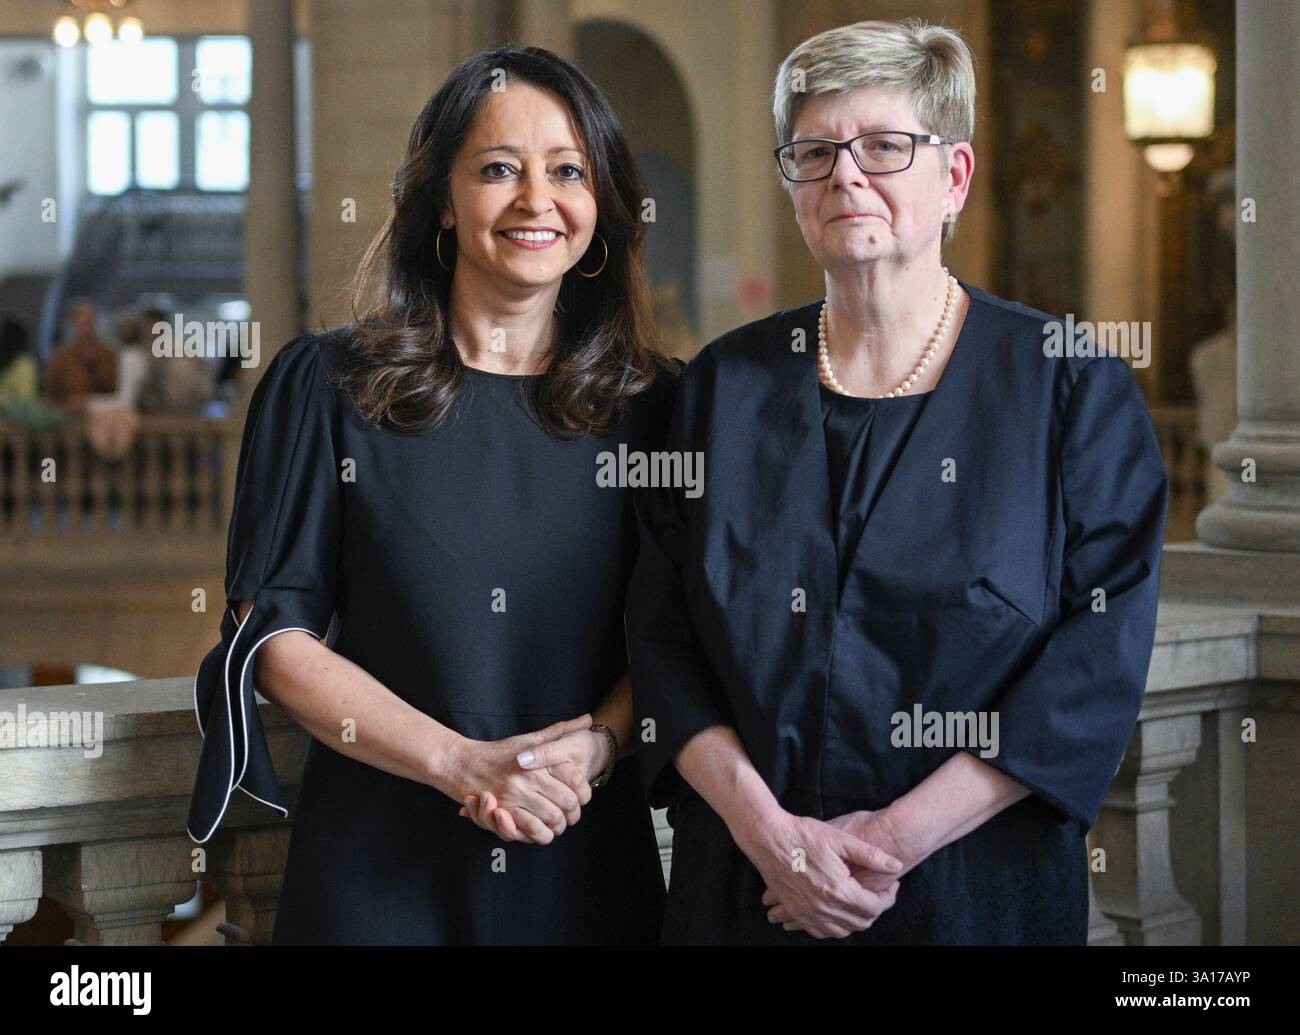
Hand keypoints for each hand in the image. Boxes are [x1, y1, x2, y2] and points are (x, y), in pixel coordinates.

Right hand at [448, 715, 592, 844]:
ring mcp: (515, 795)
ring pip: (552, 818)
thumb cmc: (499, 752)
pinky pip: (531, 829)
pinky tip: (543, 831)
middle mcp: (528, 776)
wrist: (463, 764)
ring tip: (560, 825)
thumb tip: (587, 719)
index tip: (583, 797)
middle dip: (574, 813)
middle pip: (567, 802)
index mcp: (539, 759)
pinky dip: (541, 834)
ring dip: (560, 826)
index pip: (575, 779)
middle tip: (573, 816)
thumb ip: (558, 732)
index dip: (585, 792)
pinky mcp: (503, 811)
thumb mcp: (529, 739)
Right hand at [732, 809, 902, 939]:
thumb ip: (871, 855)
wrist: (767, 837)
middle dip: (874, 910)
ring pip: (841, 931)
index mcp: (838, 889)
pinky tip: (836, 913)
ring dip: (855, 921)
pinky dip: (833, 927)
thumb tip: (896, 866)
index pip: (873, 908)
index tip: (891, 886)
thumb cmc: (803, 834)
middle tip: (878, 893)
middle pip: (860, 922)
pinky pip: (819, 931)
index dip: (887, 898)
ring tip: (859, 902)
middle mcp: (823, 907)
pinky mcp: (794, 911)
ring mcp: (806, 912)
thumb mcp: (840, 839)